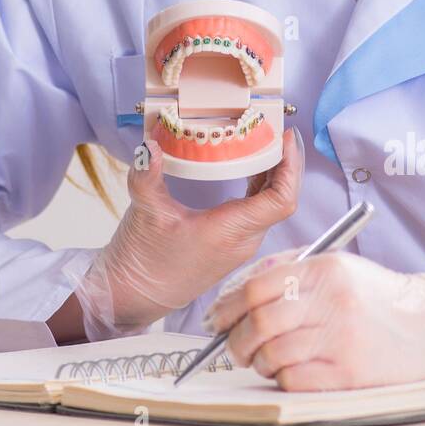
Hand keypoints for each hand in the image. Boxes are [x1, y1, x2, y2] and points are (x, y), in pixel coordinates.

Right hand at [75, 128, 303, 338]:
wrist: (134, 295)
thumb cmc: (143, 261)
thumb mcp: (144, 212)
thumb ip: (147, 175)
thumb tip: (150, 144)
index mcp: (229, 232)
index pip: (281, 201)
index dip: (291, 168)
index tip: (286, 138)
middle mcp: (242, 240)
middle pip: (281, 198)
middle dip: (285, 163)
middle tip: (277, 130)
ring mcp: (238, 243)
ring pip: (270, 204)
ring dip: (274, 173)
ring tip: (267, 140)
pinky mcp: (230, 242)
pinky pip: (257, 210)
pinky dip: (260, 184)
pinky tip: (250, 165)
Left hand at [201, 246, 424, 390]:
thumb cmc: (378, 297)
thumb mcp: (338, 267)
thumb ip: (292, 270)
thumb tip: (240, 289)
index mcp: (326, 270)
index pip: (259, 286)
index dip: (229, 304)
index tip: (218, 317)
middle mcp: (333, 302)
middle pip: (260, 322)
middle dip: (236, 338)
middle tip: (231, 345)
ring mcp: (342, 339)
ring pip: (273, 354)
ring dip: (257, 361)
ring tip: (260, 359)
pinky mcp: (350, 373)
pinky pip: (294, 379)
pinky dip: (280, 378)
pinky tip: (286, 371)